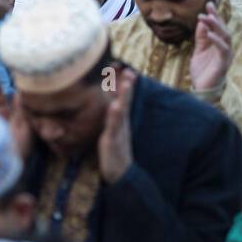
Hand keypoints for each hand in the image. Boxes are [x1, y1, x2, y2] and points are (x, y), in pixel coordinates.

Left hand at [97, 67, 135, 183]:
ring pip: (122, 110)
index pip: (123, 98)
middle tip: (131, 70)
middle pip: (126, 100)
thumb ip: (112, 118)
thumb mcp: (113, 131)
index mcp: (120, 119)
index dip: (125, 84)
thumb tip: (110, 104)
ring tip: (127, 83)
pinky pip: (114, 127)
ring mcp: (119, 131)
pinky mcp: (113, 140)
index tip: (127, 68)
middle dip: (128, 85)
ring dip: (125, 96)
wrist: (120, 173)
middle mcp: (121, 122)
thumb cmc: (115, 150)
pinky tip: (114, 106)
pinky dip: (114, 116)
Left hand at [190, 1, 232, 91]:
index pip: (219, 27)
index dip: (215, 15)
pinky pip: (223, 50)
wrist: (202, 90)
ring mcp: (226, 56)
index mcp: (219, 44)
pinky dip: (217, 40)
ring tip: (208, 17)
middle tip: (209, 6)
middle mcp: (225, 48)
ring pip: (225, 37)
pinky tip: (209, 34)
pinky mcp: (223, 64)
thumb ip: (201, 37)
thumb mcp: (199, 50)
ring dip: (217, 26)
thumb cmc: (202, 71)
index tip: (208, 4)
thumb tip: (202, 21)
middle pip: (223, 29)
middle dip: (217, 16)